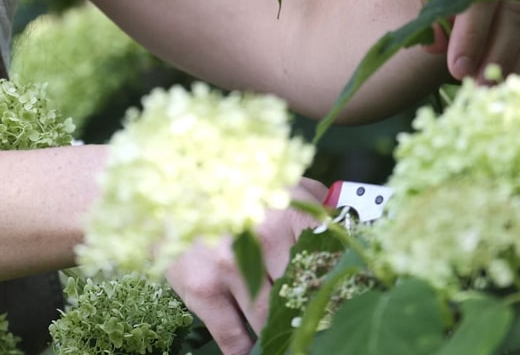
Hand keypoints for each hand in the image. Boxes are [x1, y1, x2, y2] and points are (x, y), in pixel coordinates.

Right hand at [165, 178, 327, 354]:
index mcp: (290, 210)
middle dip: (308, 309)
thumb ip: (318, 204)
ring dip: (279, 331)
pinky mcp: (201, 288)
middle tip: (314, 318)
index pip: (331, 264)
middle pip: (302, 295)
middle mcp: (263, 238)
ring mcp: (229, 265)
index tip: (342, 301)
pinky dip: (246, 352)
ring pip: (271, 321)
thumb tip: (351, 233)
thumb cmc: (233, 184)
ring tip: (286, 333)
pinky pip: (233, 338)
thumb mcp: (279, 183)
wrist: (167, 183)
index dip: (338, 287)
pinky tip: (253, 351)